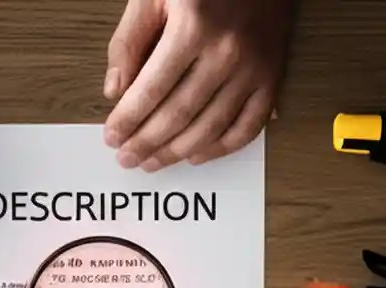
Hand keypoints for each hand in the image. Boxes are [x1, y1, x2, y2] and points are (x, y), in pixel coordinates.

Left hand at [103, 0, 292, 170]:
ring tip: (152, 162)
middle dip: (147, 142)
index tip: (112, 138)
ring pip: (210, 127)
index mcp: (193, 27)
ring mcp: (253, 68)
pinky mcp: (273, 77)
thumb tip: (115, 91)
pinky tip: (196, 156)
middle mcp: (226, 52)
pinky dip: (221, 148)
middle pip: (179, 114)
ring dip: (177, 152)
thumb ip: (129, 39)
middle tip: (126, 158)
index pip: (151, 89)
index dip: (128, 119)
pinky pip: (248, 127)